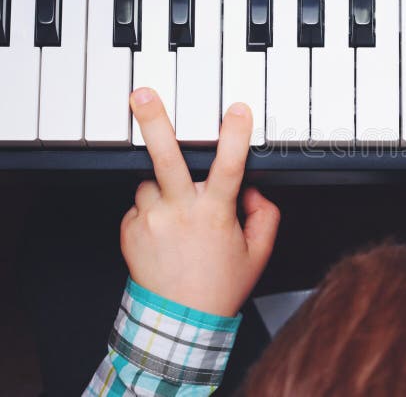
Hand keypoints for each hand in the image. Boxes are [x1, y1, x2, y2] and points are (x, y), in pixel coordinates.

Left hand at [120, 88, 279, 316]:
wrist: (179, 322)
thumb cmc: (218, 286)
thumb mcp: (258, 252)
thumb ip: (264, 213)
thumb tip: (251, 189)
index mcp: (213, 215)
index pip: (230, 166)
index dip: (236, 134)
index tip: (238, 109)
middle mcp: (178, 212)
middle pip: (164, 158)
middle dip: (152, 121)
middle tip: (140, 94)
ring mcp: (149, 220)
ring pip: (152, 181)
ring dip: (164, 188)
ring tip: (176, 215)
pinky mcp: (129, 230)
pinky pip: (140, 204)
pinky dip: (152, 209)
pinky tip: (164, 231)